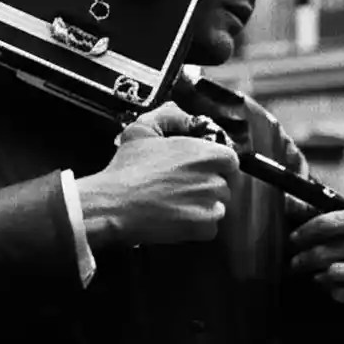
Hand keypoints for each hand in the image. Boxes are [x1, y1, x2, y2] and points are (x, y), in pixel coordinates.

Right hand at [77, 102, 238, 247]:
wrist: (113, 205)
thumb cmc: (127, 169)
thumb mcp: (142, 129)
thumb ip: (169, 116)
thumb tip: (183, 115)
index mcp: (205, 154)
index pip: (230, 159)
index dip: (216, 164)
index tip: (201, 168)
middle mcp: (213, 179)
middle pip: (223, 183)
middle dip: (207, 185)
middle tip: (182, 186)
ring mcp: (210, 205)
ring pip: (218, 205)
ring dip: (202, 205)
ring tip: (176, 202)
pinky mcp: (203, 228)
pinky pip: (210, 228)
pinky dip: (196, 225)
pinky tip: (176, 217)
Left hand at [289, 206, 343, 314]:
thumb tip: (297, 207)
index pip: (334, 221)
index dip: (307, 231)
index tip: (293, 239)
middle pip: (329, 250)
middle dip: (304, 258)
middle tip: (295, 263)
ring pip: (334, 273)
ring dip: (318, 276)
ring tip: (316, 275)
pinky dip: (334, 291)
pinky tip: (334, 288)